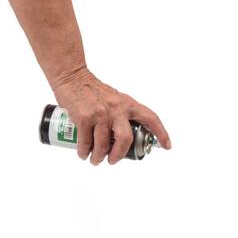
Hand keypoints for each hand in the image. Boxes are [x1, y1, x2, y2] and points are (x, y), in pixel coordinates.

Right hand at [50, 65, 171, 164]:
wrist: (71, 76)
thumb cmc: (91, 88)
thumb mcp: (114, 98)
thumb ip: (121, 113)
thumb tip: (122, 137)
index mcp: (127, 103)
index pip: (150, 118)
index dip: (161, 133)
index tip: (166, 146)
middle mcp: (116, 109)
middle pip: (125, 140)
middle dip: (119, 155)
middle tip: (113, 160)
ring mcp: (100, 114)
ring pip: (103, 145)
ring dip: (98, 157)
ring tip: (95, 159)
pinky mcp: (84, 118)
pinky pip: (85, 143)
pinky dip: (84, 152)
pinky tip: (83, 153)